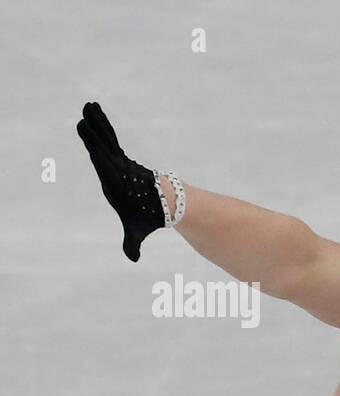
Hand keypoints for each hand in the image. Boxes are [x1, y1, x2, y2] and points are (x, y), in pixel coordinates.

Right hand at [76, 102, 164, 261]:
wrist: (166, 204)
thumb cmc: (148, 217)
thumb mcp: (136, 230)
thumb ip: (132, 243)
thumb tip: (134, 260)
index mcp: (117, 181)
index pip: (105, 163)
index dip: (97, 148)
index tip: (89, 135)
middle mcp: (118, 168)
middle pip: (104, 146)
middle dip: (96, 130)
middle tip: (86, 112)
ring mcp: (120, 162)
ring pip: (107, 139)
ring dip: (98, 122)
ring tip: (89, 105)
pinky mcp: (121, 159)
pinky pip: (110, 140)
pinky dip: (103, 127)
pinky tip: (96, 114)